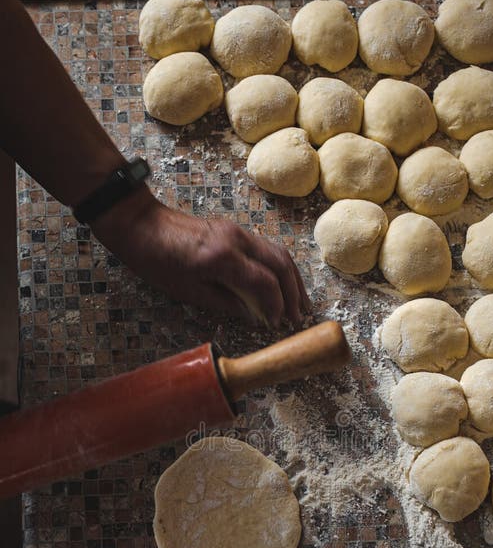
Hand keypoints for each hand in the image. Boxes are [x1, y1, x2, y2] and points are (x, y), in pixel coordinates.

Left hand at [91, 189, 310, 328]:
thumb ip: (224, 302)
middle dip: (294, 292)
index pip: (266, 283)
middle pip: (281, 264)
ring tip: (297, 301)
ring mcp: (237, 231)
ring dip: (291, 278)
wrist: (140, 224)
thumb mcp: (187, 290)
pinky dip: (278, 267)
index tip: (277, 323)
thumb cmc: (155, 259)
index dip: (276, 306)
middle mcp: (236, 241)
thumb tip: (251, 315)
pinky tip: (279, 283)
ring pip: (278, 252)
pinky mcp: (233, 230)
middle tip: (298, 316)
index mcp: (223, 259)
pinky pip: (265, 247)